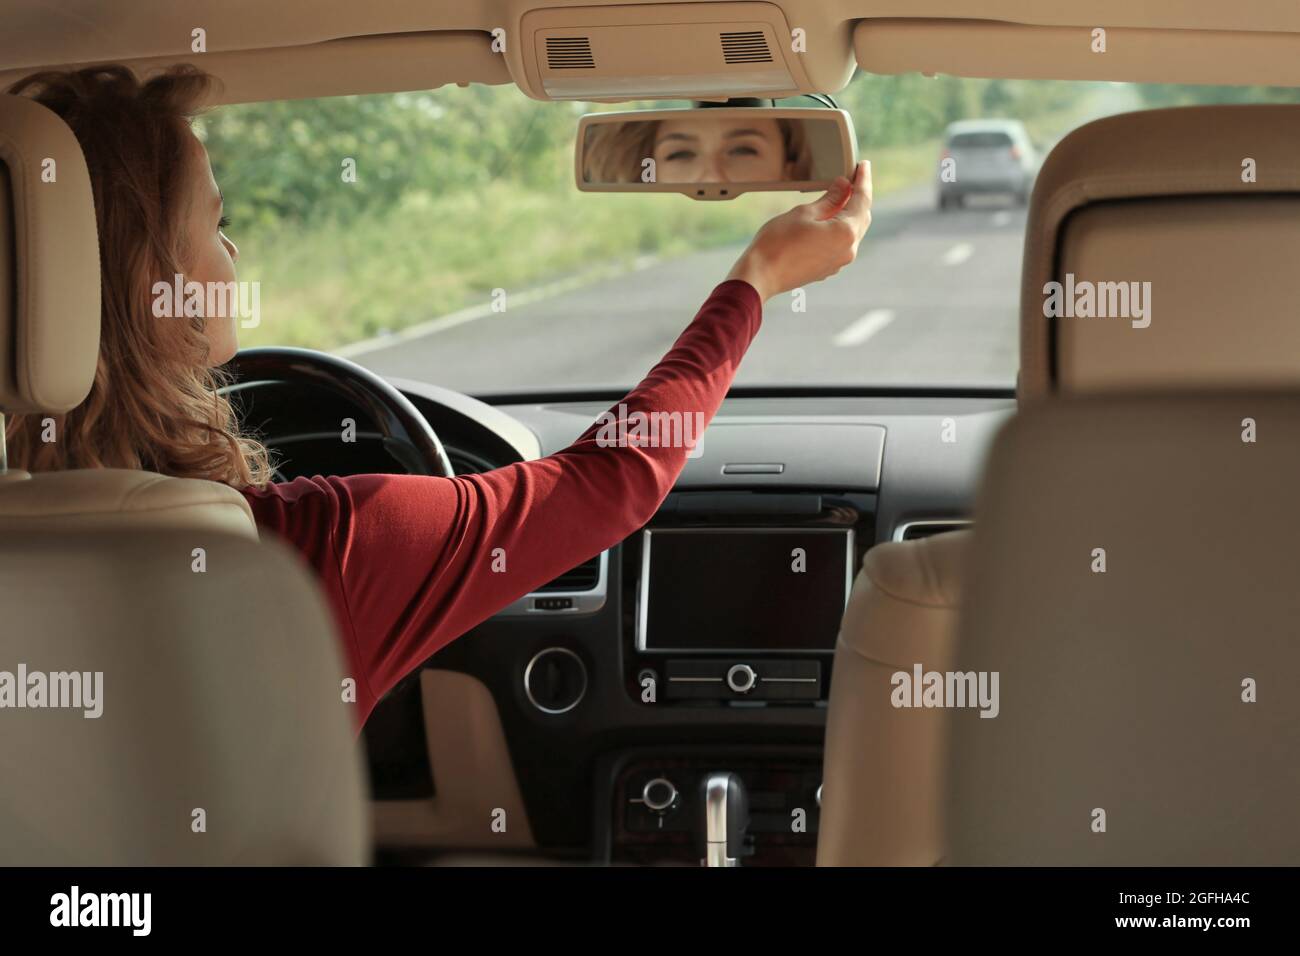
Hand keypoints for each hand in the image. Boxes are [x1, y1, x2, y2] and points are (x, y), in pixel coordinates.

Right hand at [726, 159, 871, 302]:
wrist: (760, 275)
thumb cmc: (778, 242)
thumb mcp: (804, 212)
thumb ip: (829, 199)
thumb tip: (843, 185)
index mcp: (846, 232)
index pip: (862, 200)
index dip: (863, 180)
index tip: (864, 166)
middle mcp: (848, 250)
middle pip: (862, 217)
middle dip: (858, 198)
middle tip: (852, 178)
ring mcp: (839, 262)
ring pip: (852, 232)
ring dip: (849, 214)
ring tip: (839, 198)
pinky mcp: (828, 269)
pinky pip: (841, 245)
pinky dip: (839, 229)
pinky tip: (828, 220)